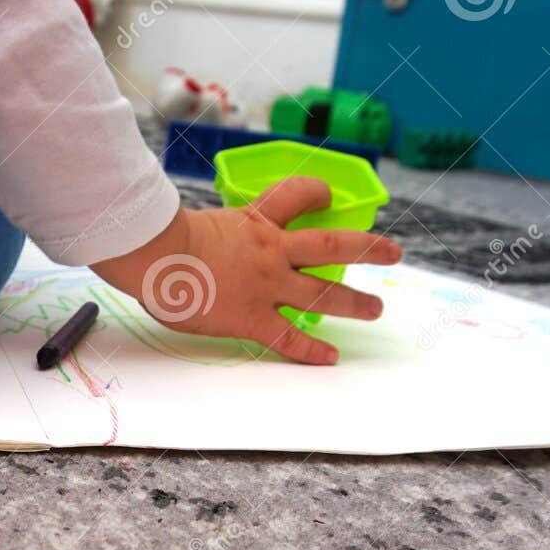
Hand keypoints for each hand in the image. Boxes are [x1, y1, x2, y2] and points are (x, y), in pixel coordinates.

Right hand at [91, 177, 401, 363]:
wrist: (157, 259)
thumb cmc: (160, 243)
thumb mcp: (191, 226)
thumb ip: (206, 237)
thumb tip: (192, 251)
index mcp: (254, 223)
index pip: (295, 196)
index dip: (316, 193)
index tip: (328, 196)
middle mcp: (271, 252)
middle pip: (331, 244)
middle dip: (367, 247)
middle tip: (392, 252)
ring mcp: (267, 286)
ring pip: (323, 291)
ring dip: (354, 301)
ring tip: (375, 308)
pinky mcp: (254, 318)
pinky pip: (290, 336)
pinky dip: (311, 350)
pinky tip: (330, 357)